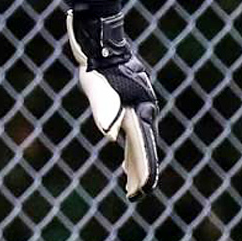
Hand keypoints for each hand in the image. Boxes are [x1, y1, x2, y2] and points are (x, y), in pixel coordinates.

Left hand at [65, 9, 162, 200]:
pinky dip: (131, 149)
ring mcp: (138, 109)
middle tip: (136, 195)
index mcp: (140, 109)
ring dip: (136, 163)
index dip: (144, 169)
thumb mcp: (97, 88)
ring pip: (140, 142)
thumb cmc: (98, 67)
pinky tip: (124, 161)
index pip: (144, 146)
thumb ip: (104, 111)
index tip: (143, 189)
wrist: (101, 45)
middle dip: (141, 172)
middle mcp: (143, 111)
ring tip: (132, 185)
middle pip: (145, 147)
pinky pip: (133, 133)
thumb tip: (110, 137)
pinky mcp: (130, 107)